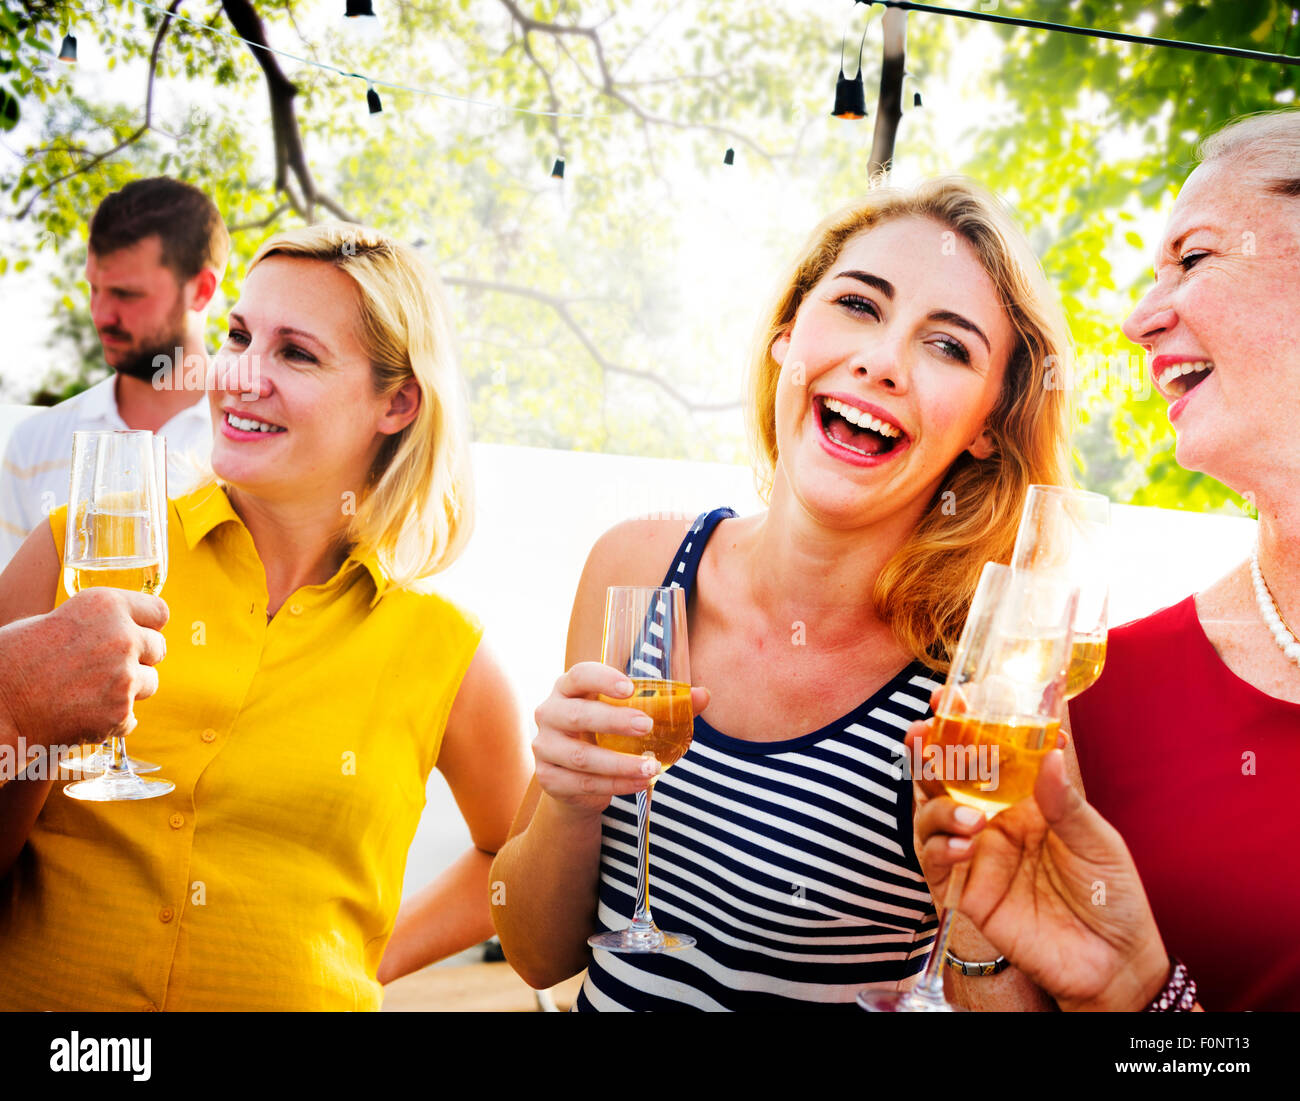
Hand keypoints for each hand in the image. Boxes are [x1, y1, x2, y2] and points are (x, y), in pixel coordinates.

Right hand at [0, 588, 168, 748]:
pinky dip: (112, 720)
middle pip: (159, 648)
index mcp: (106, 605)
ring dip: (128, 689)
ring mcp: (124, 677)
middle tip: (105, 668)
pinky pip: (132, 717)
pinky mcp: (119, 713)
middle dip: (139, 658)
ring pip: (150, 683)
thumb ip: (96, 622)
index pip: (159, 612)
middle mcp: (122, 637)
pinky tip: (81, 715)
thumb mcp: (55, 620)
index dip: (147, 625)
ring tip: (88, 692)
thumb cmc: (13, 660)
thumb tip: (124, 628)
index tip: (139, 633)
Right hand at [531, 661, 708, 818]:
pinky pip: (583, 784)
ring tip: (652, 766)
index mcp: (568, 688)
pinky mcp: (548, 778)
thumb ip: (664, 704)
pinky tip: (639, 782)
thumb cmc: (604, 734)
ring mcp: (545, 748)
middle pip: (577, 715)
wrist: (574, 778)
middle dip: (613, 721)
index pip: (579, 675)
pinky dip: (615, 785)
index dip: (602, 679)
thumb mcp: (627, 714)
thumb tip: (703, 695)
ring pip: (581, 757)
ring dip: (619, 763)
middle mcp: (550, 713)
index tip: (630, 688)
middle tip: (646, 726)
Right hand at [908, 720, 1171, 1011]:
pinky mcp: (965, 889)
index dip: (968, 722)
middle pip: (946, 774)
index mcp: (1026, 797)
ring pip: (930, 812)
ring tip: (969, 815)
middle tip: (923, 730)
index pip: (989, 751)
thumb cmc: (1112, 896)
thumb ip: (1068, 802)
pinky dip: (940, 847)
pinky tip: (965, 846)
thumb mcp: (1098, 842)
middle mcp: (994, 818)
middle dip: (928, 748)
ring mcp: (976, 852)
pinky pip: (934, 860)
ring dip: (936, 802)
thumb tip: (1052, 753)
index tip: (955, 694)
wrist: (1112, 964)